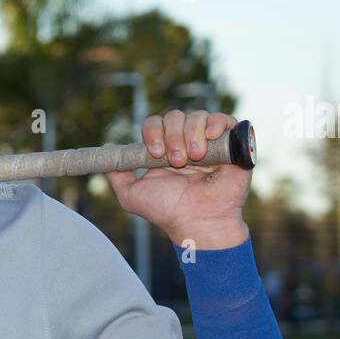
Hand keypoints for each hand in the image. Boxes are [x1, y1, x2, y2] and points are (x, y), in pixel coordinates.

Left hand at [106, 110, 250, 248]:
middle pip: (174, 116)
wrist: (198, 222)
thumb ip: (117, 173)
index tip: (155, 152)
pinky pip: (224, 120)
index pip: (155, 124)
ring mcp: (209, 143)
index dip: (152, 132)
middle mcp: (186, 144)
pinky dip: (215, 123)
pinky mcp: (231, 146)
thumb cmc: (167, 211)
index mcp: (164, 151)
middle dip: (172, 135)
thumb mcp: (131, 195)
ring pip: (197, 116)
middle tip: (176, 161)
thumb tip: (108, 147)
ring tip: (194, 158)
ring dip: (191, 134)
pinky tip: (210, 136)